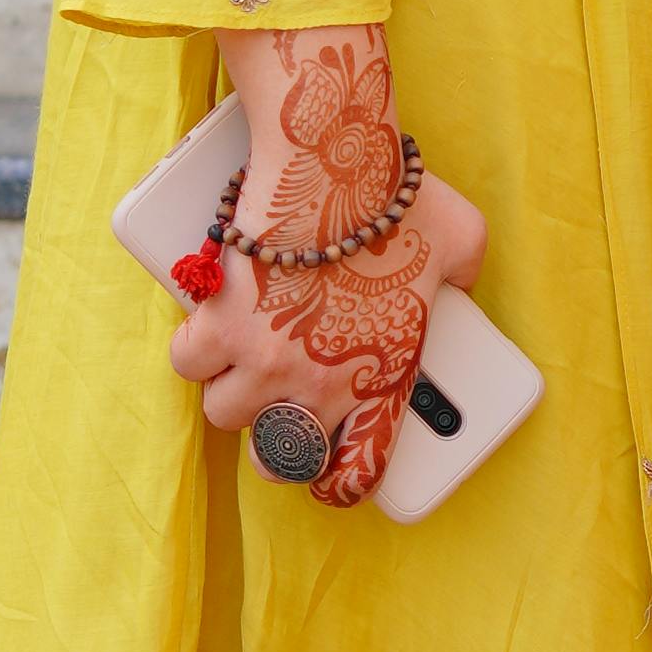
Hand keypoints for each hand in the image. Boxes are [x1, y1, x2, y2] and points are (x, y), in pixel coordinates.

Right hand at [170, 29, 487, 511]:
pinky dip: (192, 347)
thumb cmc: (399, 200)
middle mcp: (320, 385)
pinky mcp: (218, 326)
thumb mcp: (463, 242)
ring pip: (224, 412)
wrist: (331, 168)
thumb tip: (462, 280)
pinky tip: (206, 325)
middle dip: (272, 441)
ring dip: (228, 389)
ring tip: (239, 359)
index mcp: (380, 380)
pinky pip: (187, 363)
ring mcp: (264, 361)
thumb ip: (464, 276)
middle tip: (273, 410)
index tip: (327, 476)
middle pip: (276, 457)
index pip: (356, 472)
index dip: (337, 483)